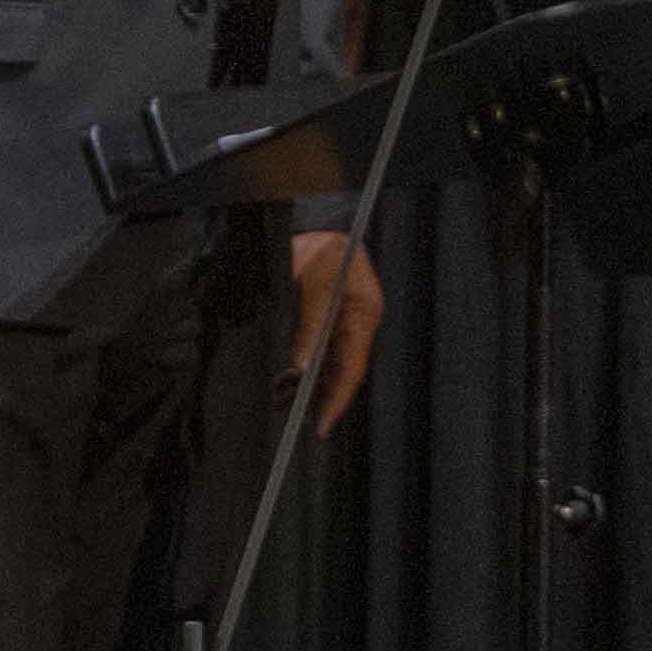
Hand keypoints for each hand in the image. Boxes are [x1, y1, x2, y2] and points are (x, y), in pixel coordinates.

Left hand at [291, 221, 384, 423]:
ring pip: (331, 364)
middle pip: (344, 370)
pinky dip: (305, 369)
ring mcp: (347, 320)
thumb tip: (302, 366)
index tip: (322, 423)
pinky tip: (286, 382)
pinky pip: (322, 351)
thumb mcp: (312, 281)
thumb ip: (310, 323)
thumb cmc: (318, 245)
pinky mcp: (332, 318)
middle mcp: (360, 320)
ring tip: (287, 407)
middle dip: (324, 399)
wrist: (317, 223)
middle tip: (303, 427)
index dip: (338, 397)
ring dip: (311, 386)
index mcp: (364, 311)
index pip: (352, 366)